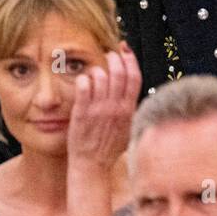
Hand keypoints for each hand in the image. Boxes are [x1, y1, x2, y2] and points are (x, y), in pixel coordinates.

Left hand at [67, 42, 141, 170]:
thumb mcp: (129, 127)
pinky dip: (84, 80)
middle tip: (109, 54)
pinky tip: (83, 79)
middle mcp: (116, 108)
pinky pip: (83, 89)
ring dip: (98, 69)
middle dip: (114, 58)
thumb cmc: (110, 147)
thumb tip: (132, 89)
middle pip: (119, 73)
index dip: (131, 59)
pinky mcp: (81, 114)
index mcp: (129, 109)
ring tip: (94, 70)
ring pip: (101, 78)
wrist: (93, 165)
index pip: (134, 77)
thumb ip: (131, 107)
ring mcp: (98, 111)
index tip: (125, 50)